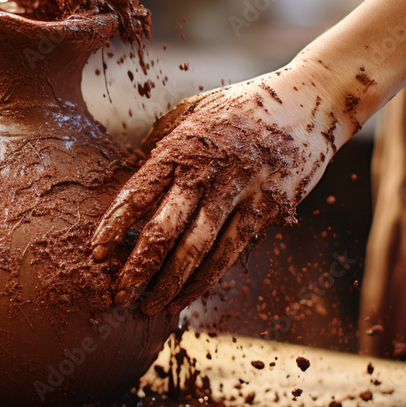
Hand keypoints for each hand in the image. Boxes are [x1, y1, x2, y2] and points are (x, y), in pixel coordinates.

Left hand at [91, 63, 352, 315]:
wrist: (310, 99)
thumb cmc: (243, 105)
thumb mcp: (195, 108)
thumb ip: (163, 137)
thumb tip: (132, 164)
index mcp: (180, 147)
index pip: (138, 192)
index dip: (114, 225)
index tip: (95, 253)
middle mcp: (206, 171)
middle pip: (163, 228)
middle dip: (136, 267)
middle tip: (116, 295)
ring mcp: (238, 191)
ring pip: (196, 249)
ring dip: (169, 283)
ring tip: (147, 307)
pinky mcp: (266, 208)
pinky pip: (230, 251)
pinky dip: (205, 279)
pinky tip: (185, 297)